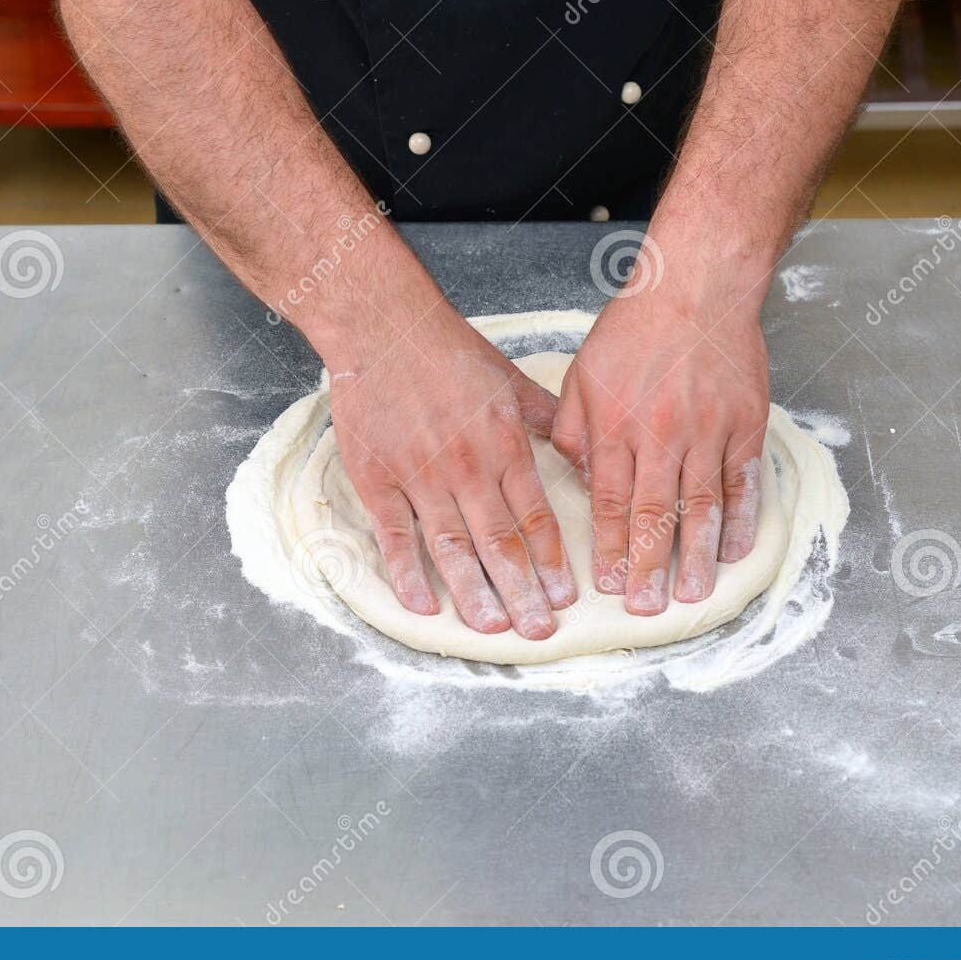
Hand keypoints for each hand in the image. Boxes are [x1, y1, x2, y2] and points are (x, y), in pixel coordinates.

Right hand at [326, 311, 576, 637]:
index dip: (552, 562)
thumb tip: (582, 449)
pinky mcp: (378, 481)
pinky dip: (408, 575)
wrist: (383, 327)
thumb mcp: (510, 380)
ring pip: (452, 550)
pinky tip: (424, 606)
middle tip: (538, 631)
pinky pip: (395, 538)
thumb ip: (546, 419)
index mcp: (504, 446)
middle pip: (500, 544)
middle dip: (523, 593)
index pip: (535, 518)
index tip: (565, 597)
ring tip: (493, 630)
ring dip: (475, 595)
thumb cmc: (448, 350)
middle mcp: (468, 468)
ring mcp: (421, 478)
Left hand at [552, 256, 768, 614]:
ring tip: (693, 595)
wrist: (696, 289)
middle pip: (654, 515)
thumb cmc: (634, 331)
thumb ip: (574, 431)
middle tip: (647, 609)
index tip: (606, 585)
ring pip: (702, 507)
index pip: (610, 502)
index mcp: (616, 426)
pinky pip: (743, 483)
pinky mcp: (745, 425)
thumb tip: (578, 482)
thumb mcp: (582, 375)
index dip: (609, 548)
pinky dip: (741, 521)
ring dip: (697, 557)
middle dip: (648, 568)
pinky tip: (735, 552)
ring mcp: (708, 432)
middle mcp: (661, 435)